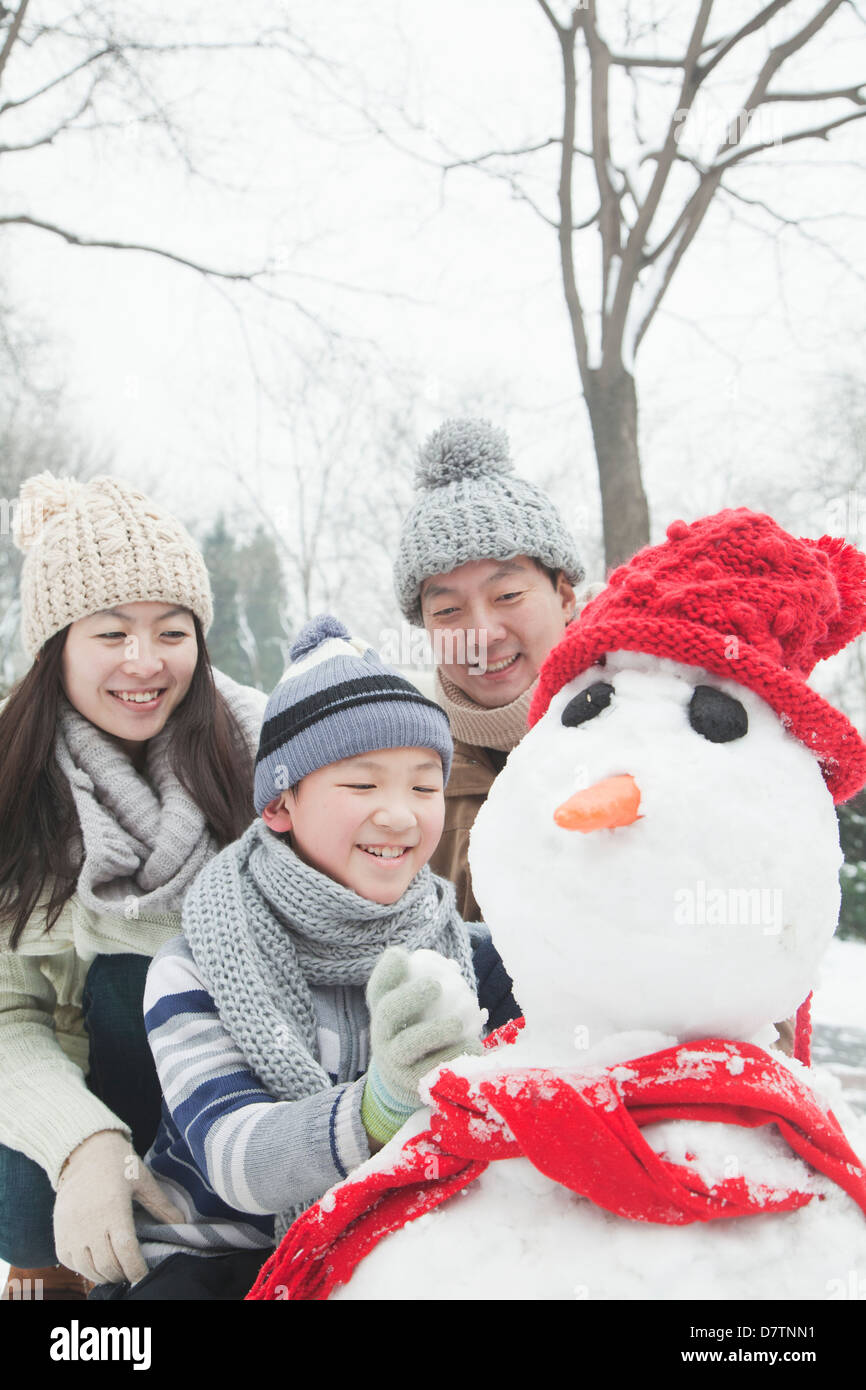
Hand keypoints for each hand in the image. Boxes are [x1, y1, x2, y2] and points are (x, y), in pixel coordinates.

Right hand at [53, 1130, 184, 1284]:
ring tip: (116, 1270)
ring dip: (104, 1275)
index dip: (136, 1268)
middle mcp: (90, 1223)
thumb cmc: (118, 1162)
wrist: (83, 1150)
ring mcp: (72, 1229)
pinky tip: (96, 1263)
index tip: (144, 1275)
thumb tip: (182, 1224)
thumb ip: (161, 1205)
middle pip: (108, 1265)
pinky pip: (69, 1262)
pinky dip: (83, 1268)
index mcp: (114, 1209)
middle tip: (132, 1272)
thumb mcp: (143, 1180)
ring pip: (88, 1268)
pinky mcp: (60, 1231)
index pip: (126, 1251)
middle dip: (123, 1274)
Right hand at [361, 947, 481, 1144]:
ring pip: (408, 1045)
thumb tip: (453, 966)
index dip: (386, 971)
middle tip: (435, 985)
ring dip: (433, 1031)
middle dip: (410, 997)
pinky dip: (453, 1056)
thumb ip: (430, 989)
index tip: (401, 955)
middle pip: (388, 1013)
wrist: (404, 1082)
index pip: (378, 988)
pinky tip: (473, 1045)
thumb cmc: (416, 1032)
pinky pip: (433, 1070)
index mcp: (383, 1011)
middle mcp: (382, 1034)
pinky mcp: (411, 1083)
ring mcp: (394, 1060)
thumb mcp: (416, 1011)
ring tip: (458, 1022)